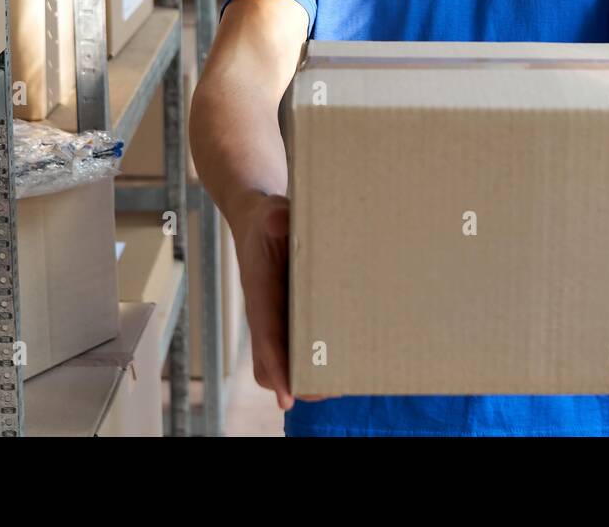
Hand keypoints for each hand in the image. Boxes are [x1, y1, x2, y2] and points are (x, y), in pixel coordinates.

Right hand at [231, 193, 328, 409]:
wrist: (261, 220)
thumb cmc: (268, 219)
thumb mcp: (271, 212)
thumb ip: (275, 216)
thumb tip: (280, 218)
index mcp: (260, 292)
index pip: (264, 337)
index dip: (276, 367)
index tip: (287, 395)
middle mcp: (267, 313)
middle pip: (273, 362)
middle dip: (296, 383)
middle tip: (328, 391)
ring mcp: (280, 318)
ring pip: (286, 359)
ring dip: (308, 375)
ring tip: (344, 382)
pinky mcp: (294, 315)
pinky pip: (300, 344)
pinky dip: (317, 356)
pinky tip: (349, 356)